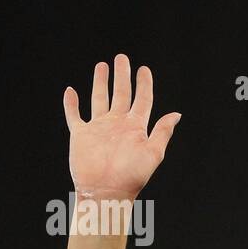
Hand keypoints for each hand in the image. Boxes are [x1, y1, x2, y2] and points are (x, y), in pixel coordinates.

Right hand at [62, 53, 180, 199]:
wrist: (106, 191)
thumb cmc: (132, 176)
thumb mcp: (153, 153)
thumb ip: (162, 132)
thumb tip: (177, 114)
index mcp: (135, 127)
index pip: (142, 100)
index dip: (144, 84)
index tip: (144, 69)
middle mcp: (117, 125)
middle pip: (120, 94)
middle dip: (122, 76)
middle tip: (122, 58)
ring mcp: (99, 129)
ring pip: (99, 99)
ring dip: (100, 83)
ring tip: (102, 66)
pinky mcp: (81, 135)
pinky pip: (74, 115)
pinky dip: (71, 104)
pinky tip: (70, 91)